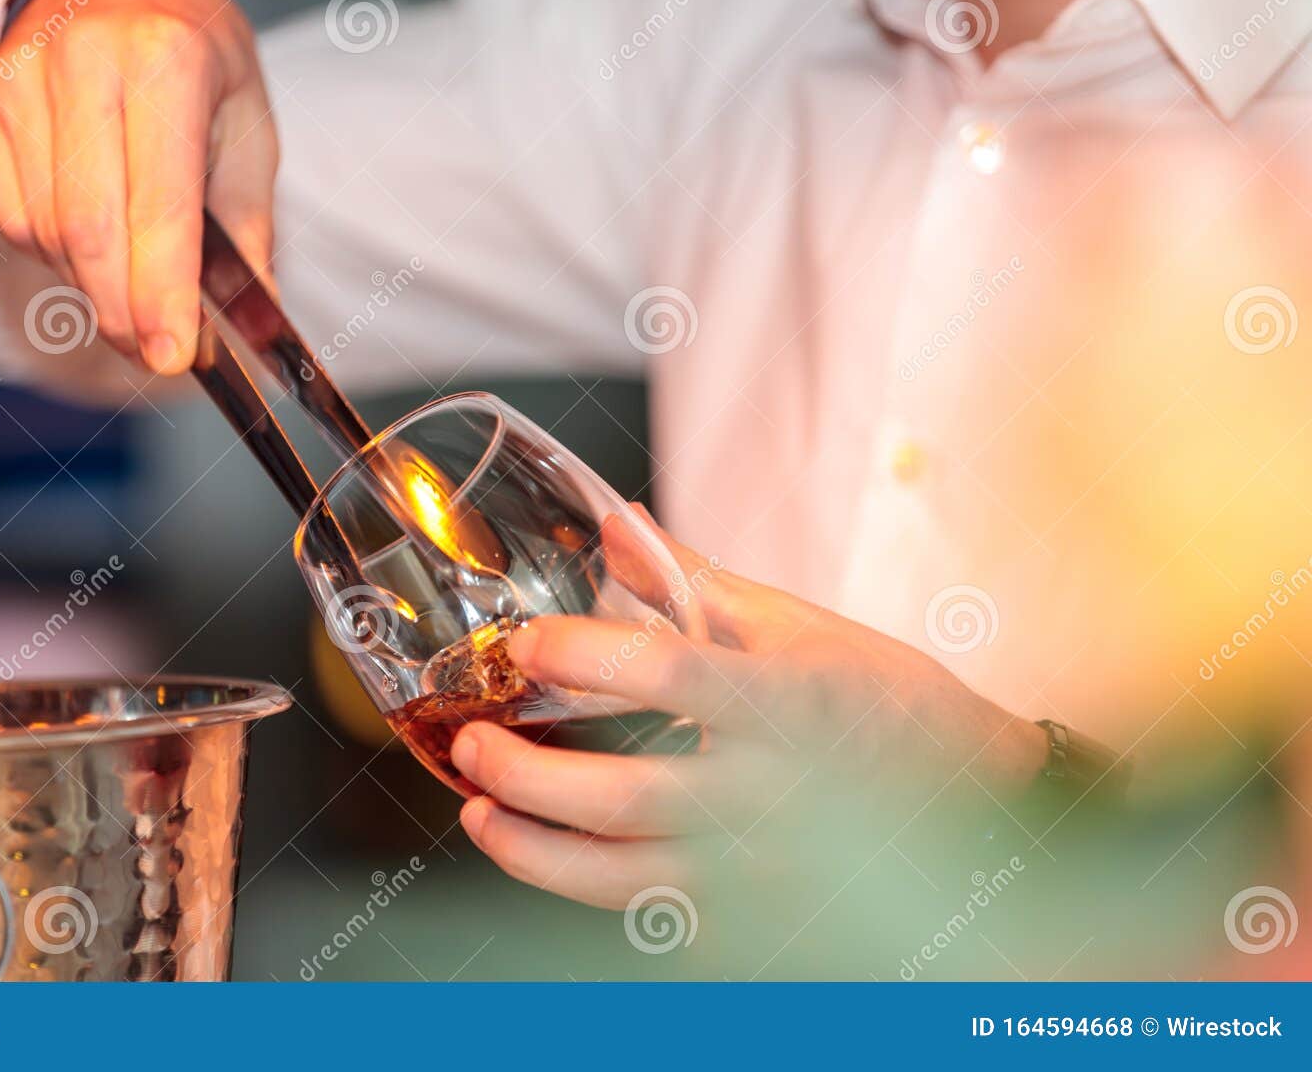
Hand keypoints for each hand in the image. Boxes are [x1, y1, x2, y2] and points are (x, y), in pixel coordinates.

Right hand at [0, 0, 275, 373]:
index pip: (160, 208)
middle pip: (91, 231)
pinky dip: (52, 251)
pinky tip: (89, 231)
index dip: (163, 295)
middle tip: (155, 352)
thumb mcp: (248, 135)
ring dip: (93, 283)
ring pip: (46, 233)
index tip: (172, 358)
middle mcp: (83, 60)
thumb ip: (246, 234)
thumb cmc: (198, 68)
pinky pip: (10, 218)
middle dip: (124, 311)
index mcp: (166, 61)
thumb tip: (241, 331)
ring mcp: (18, 80)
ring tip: (134, 277)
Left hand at [452, 511, 1049, 909]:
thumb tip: (617, 529)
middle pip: (626, 795)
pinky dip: (588, 887)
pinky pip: (653, 912)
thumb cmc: (886, 702)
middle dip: (527, 775)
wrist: (975, 801)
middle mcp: (773, 791)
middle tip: (472, 743)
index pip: (667, 671)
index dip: (583, 653)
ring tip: (480, 813)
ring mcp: (763, 868)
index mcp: (788, 701)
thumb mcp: (801, 627)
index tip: (526, 644)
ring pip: (623, 877)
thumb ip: (696, 584)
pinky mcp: (756, 918)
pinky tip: (548, 857)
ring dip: (533, 850)